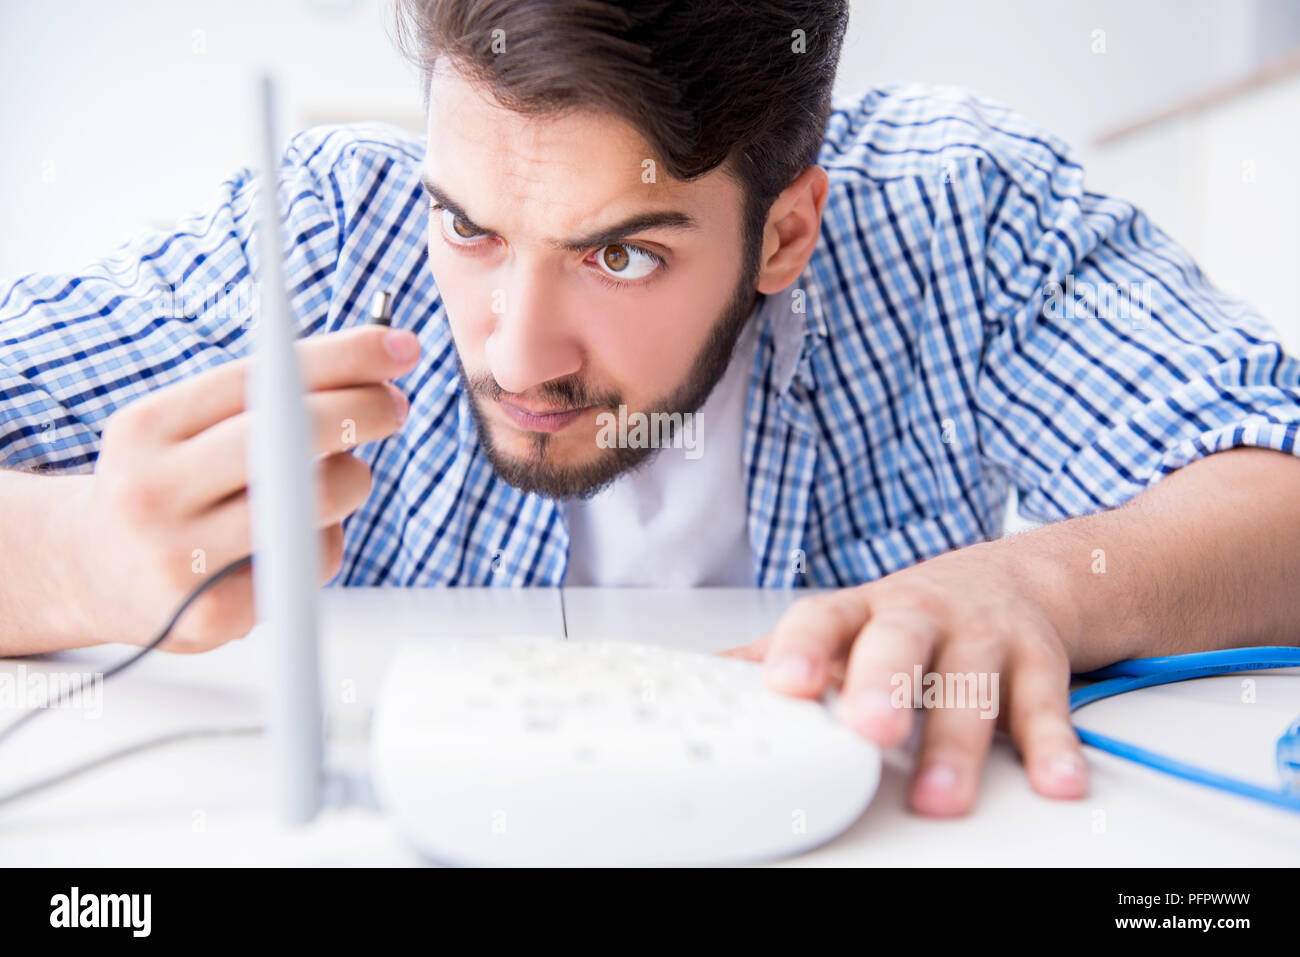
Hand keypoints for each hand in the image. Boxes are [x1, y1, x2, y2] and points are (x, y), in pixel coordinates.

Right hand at [58, 325, 420, 651]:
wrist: (92, 573)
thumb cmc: (166, 485)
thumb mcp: (184, 427)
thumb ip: (264, 396)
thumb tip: (376, 362)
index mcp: (147, 428)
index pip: (262, 377)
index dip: (342, 358)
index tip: (398, 346)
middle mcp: (153, 490)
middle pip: (291, 435)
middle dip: (362, 411)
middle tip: (393, 406)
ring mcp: (179, 558)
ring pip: (314, 499)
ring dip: (350, 480)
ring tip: (337, 477)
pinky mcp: (212, 616)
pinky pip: (311, 562)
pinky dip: (325, 541)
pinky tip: (299, 538)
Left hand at [722, 539, 1086, 815]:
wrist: (1013, 579)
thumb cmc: (908, 616)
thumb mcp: (844, 624)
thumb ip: (780, 653)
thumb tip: (700, 680)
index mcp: (861, 611)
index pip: (824, 619)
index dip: (802, 649)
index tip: (784, 684)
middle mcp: (921, 618)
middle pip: (900, 644)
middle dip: (884, 685)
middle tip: (868, 729)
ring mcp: (982, 638)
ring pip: (970, 685)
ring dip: (957, 743)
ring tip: (943, 795)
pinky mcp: (1039, 665)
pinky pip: (1046, 707)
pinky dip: (1054, 747)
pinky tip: (1054, 782)